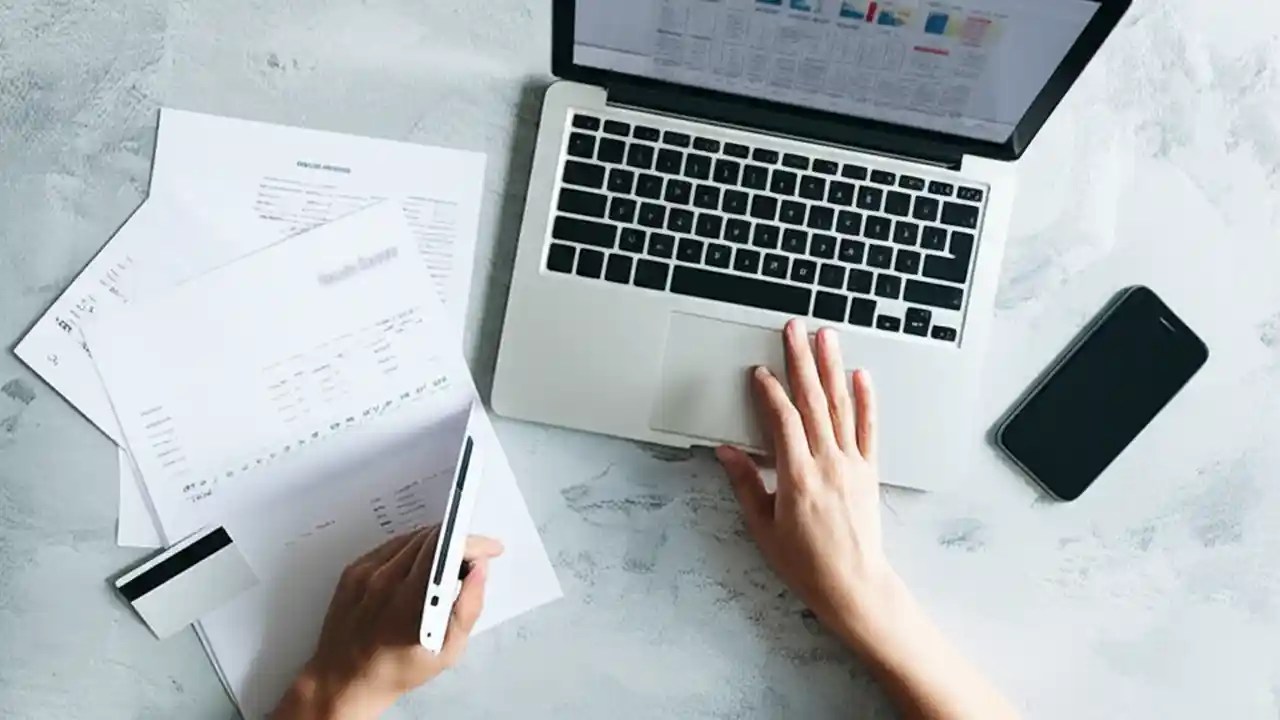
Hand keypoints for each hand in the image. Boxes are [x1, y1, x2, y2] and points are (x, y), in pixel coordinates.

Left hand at [272, 526, 504, 719]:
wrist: (344, 679)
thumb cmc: (396, 671)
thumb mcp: (446, 652)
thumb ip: (468, 609)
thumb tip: (479, 572)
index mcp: (409, 602)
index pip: (445, 549)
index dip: (472, 542)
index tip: (489, 548)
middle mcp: (385, 582)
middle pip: (431, 538)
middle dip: (459, 543)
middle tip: (471, 561)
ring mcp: (366, 573)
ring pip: (413, 538)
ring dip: (437, 543)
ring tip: (446, 565)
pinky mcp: (353, 569)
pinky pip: (392, 545)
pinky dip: (412, 549)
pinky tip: (419, 566)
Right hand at [716, 319, 894, 646]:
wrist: (853, 584)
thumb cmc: (806, 562)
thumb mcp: (763, 526)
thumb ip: (745, 484)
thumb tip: (726, 452)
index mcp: (798, 478)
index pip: (782, 421)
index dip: (770, 392)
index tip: (759, 372)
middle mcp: (828, 464)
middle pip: (813, 401)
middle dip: (801, 361)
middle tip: (794, 329)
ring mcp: (852, 465)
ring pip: (840, 406)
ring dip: (832, 368)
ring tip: (827, 337)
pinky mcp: (869, 471)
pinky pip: (868, 428)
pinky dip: (865, 399)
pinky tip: (861, 375)